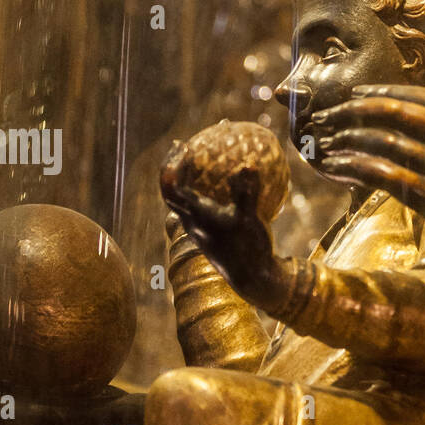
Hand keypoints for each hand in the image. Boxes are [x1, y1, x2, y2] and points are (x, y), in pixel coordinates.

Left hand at [159, 144, 278, 301]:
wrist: (253, 279)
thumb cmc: (250, 249)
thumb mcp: (250, 219)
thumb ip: (246, 192)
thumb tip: (247, 165)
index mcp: (196, 217)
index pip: (172, 188)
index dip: (172, 165)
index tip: (183, 145)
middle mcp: (192, 222)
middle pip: (171, 190)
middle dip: (174, 166)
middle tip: (184, 145)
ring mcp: (200, 227)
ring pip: (184, 198)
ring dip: (188, 176)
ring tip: (200, 157)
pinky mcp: (210, 230)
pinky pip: (203, 203)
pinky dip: (207, 187)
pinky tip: (227, 179)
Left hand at [313, 86, 424, 307]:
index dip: (396, 93)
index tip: (369, 93)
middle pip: (407, 112)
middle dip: (367, 106)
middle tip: (338, 108)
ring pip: (394, 143)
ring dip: (356, 138)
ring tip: (329, 139)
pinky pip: (394, 179)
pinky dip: (362, 168)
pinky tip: (341, 167)